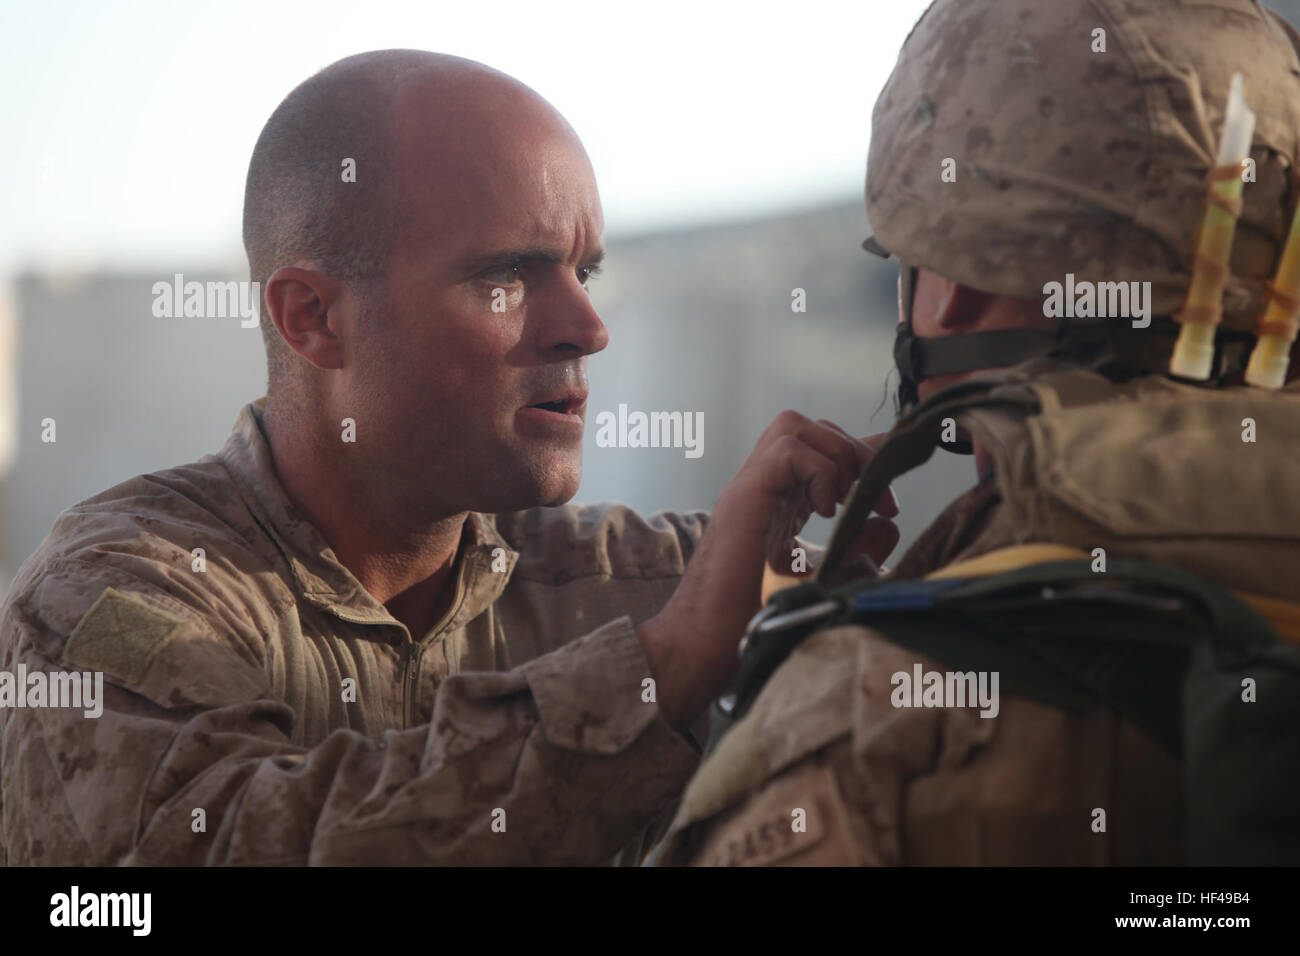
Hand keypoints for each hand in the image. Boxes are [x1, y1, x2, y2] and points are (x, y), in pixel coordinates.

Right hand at [637, 413, 898, 731]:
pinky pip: (787, 451)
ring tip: (845, 504)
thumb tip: (888, 524)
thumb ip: (855, 547)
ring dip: (835, 457)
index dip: (859, 454)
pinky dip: (818, 471)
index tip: (889, 487)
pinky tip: (823, 513)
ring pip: (794, 426)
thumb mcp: (821, 578)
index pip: (818, 450)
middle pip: (806, 426)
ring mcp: (748, 489)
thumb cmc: (750, 625)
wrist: (702, 648)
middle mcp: (760, 489)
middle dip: (852, 451)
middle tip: (875, 500)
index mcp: (774, 504)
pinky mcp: (745, 498)